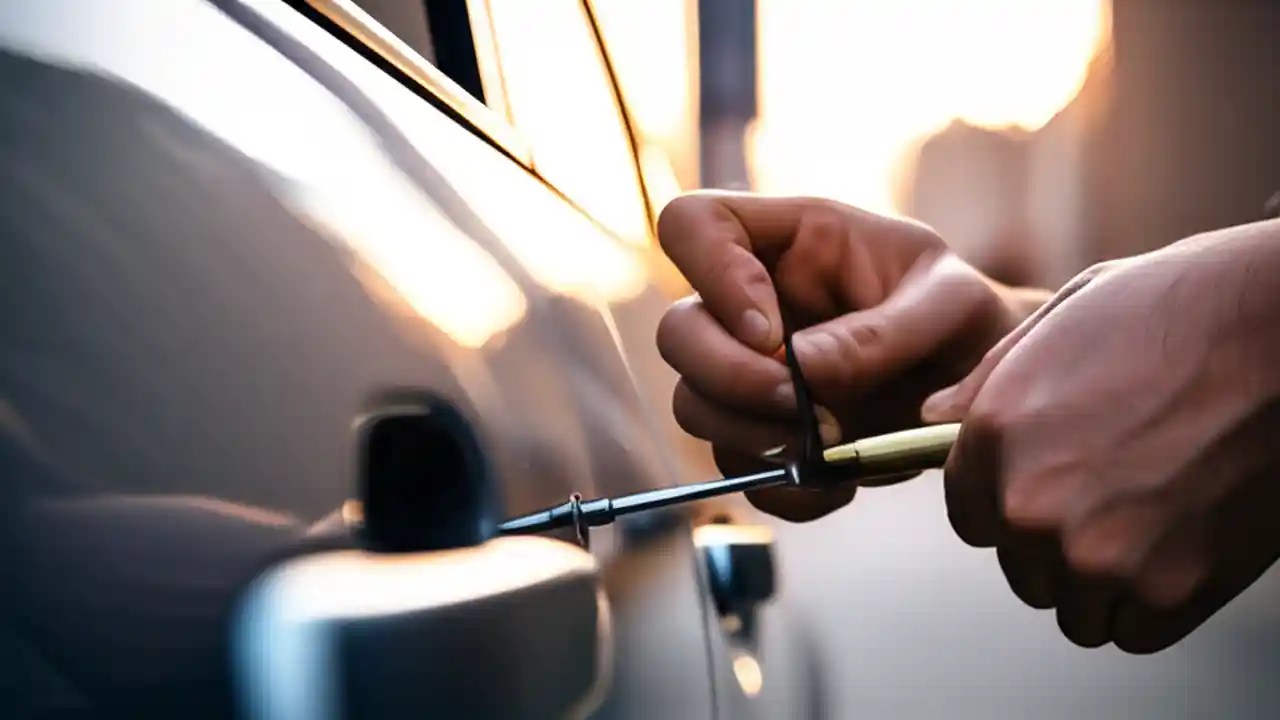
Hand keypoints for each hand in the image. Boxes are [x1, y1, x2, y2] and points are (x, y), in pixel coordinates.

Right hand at [655, 192, 1044, 520]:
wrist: (983, 384)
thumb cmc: (965, 318)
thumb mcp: (951, 304)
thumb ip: (883, 331)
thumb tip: (803, 369)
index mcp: (789, 241)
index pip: (694, 223)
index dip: (710, 273)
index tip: (770, 327)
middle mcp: (751, 304)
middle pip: (676, 332)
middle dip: (728, 376)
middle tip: (800, 403)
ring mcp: (751, 373)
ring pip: (691, 403)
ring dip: (749, 433)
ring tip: (828, 441)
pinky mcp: (767, 435)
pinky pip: (738, 470)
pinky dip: (785, 485)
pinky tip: (841, 480)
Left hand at [924, 219, 1279, 652]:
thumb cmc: (1185, 307)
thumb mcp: (1067, 315)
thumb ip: (990, 379)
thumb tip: (933, 417)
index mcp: (994, 436)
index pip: (969, 516)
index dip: (1008, 503)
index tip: (1053, 486)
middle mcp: (1029, 504)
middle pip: (1019, 567)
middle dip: (1056, 541)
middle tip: (1120, 493)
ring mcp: (1097, 556)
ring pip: (1073, 609)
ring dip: (1102, 580)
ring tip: (1155, 516)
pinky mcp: (1169, 593)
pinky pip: (1132, 633)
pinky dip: (1153, 605)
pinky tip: (1184, 545)